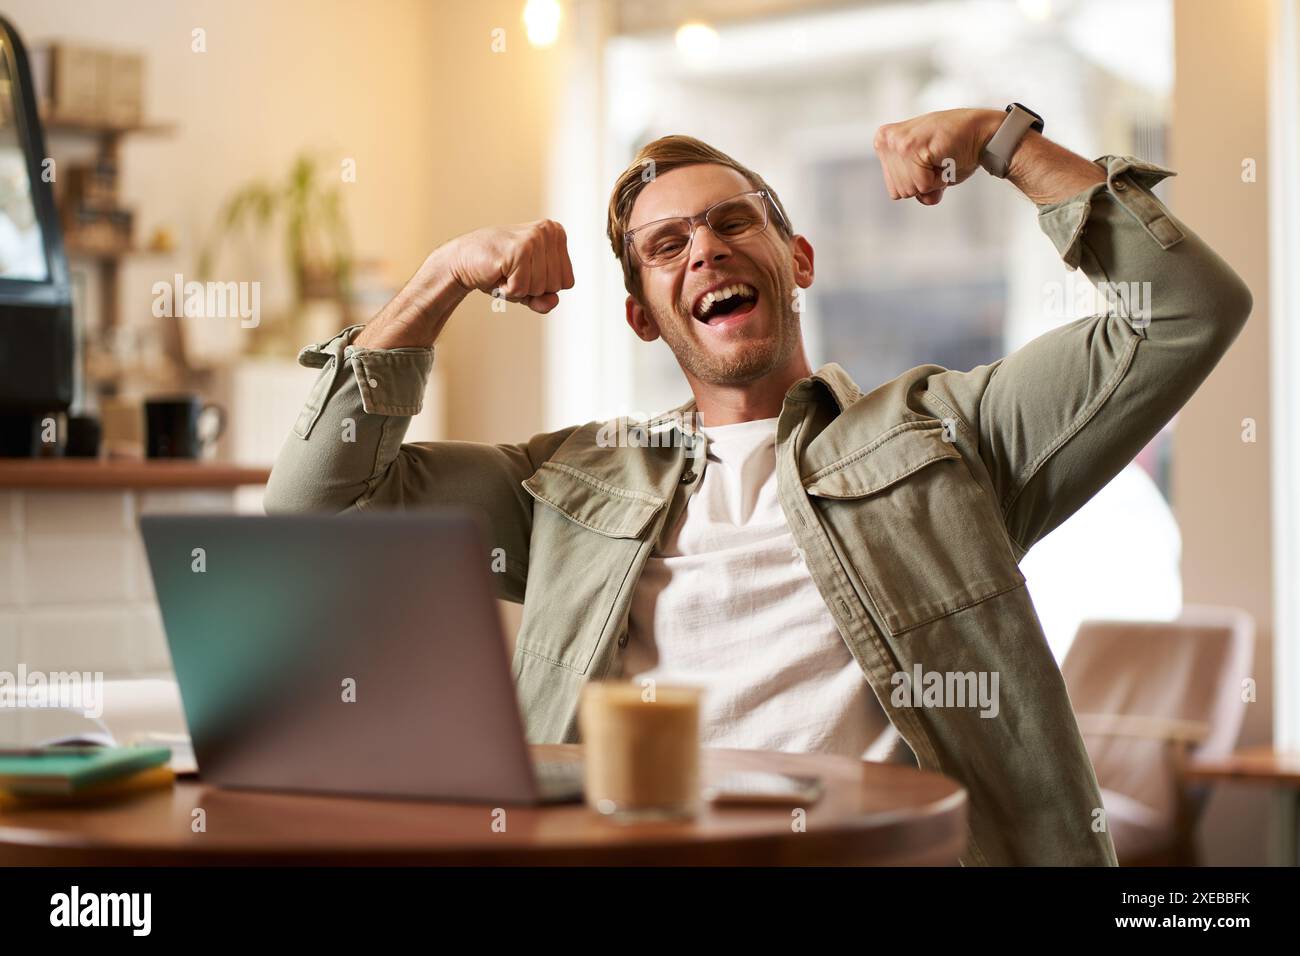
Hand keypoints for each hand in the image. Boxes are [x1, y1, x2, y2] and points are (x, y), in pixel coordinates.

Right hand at [447, 219, 574, 313]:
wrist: (463, 260)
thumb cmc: (498, 271)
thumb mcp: (528, 288)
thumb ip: (545, 299)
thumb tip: (553, 302)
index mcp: (556, 234)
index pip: (567, 282)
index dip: (544, 287)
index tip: (525, 273)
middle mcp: (549, 231)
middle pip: (556, 286)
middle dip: (532, 288)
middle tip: (513, 272)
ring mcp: (535, 238)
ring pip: (540, 288)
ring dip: (518, 288)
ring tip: (505, 271)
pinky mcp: (519, 249)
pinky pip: (522, 288)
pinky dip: (507, 289)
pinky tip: (498, 272)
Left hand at [872, 108, 1002, 205]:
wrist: (982, 132)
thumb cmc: (955, 151)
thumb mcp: (924, 169)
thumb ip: (911, 185)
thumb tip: (923, 198)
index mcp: (884, 142)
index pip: (894, 190)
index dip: (918, 183)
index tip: (930, 162)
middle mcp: (886, 140)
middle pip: (900, 191)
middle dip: (924, 183)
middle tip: (938, 160)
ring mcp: (898, 142)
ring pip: (909, 190)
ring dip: (932, 181)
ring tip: (941, 158)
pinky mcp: (912, 147)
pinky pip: (922, 185)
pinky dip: (939, 179)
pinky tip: (946, 158)